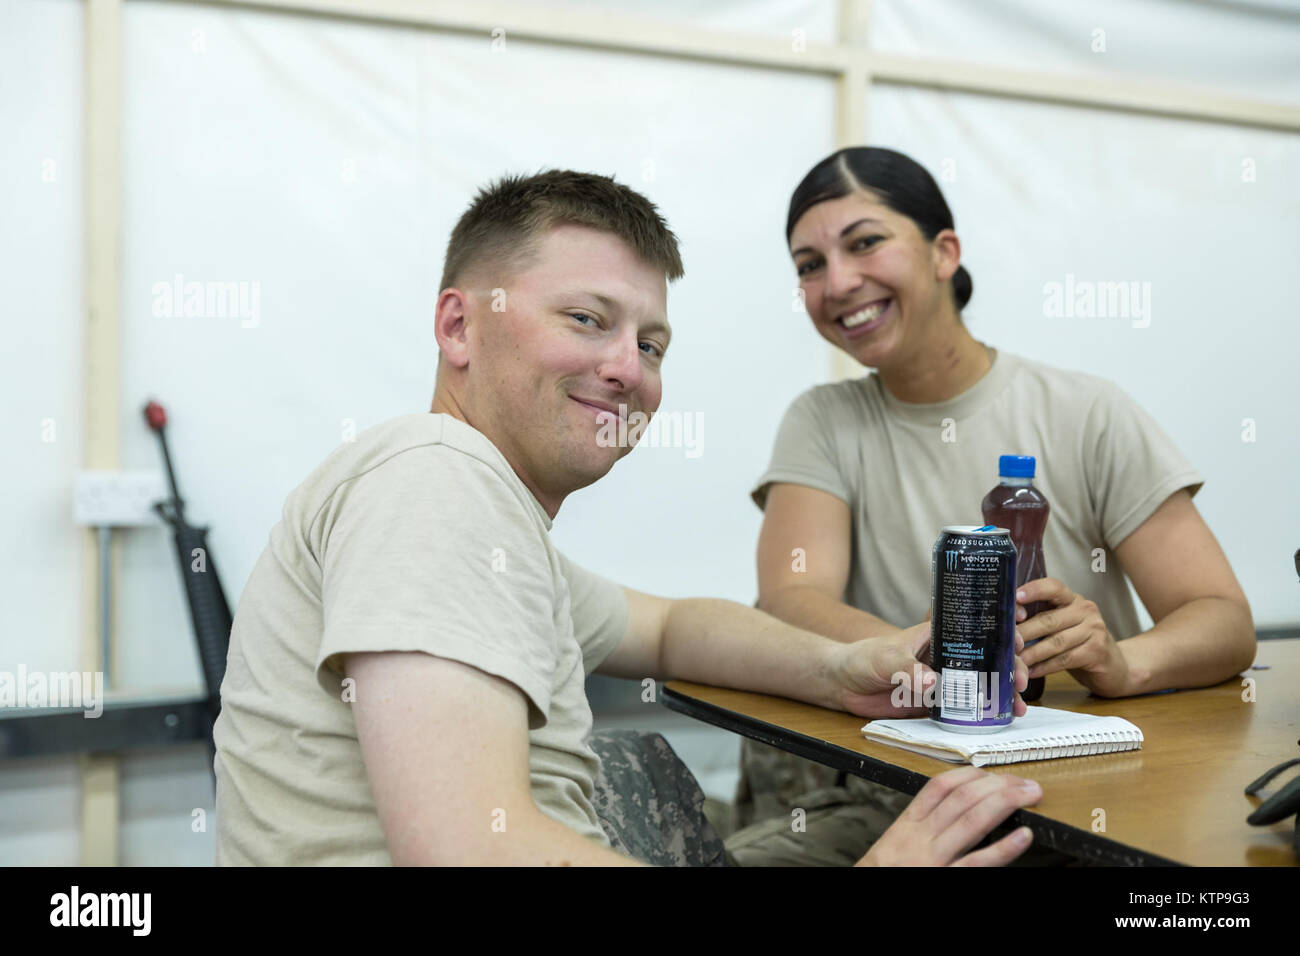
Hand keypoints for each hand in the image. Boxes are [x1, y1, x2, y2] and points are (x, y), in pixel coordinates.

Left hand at [829, 623, 1029, 718]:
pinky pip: (964, 707)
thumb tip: (932, 683)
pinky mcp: (935, 702)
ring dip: (1001, 693)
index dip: (1000, 633)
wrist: (843, 684)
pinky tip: (998, 720)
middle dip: (1009, 667)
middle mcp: (945, 656)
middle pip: (986, 658)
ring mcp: (942, 679)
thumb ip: (907, 669)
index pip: (975, 628)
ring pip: (980, 684)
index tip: (1019, 642)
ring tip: (1018, 706)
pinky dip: (982, 713)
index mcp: (937, 635)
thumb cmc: (863, 658)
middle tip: (1020, 682)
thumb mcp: (885, 659)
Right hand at [856, 767, 1041, 865]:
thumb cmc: (883, 875)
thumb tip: (955, 812)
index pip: (938, 788)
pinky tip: (1023, 836)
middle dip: (996, 786)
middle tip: (1023, 783)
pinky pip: (978, 863)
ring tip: (1028, 796)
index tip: (991, 772)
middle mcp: (919, 838)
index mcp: (906, 826)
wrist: (860, 896)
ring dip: (1004, 804)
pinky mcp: (945, 880)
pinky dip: (1003, 848)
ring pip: (971, 822)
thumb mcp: (893, 846)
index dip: (969, 776)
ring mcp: (933, 859)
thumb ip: (919, 829)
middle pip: (961, 800)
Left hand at [1016, 577, 1131, 696]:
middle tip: (1004, 642)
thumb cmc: (1078, 643)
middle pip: (1048, 619)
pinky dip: (1044, 667)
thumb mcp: (1061, 626)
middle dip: (1023, 632)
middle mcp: (1085, 610)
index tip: (1015, 596)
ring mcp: (1094, 630)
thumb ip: (1040, 620)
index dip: (1034, 590)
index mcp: (1072, 599)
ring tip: (1015, 661)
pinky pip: (1064, 659)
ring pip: (1055, 642)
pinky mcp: (1097, 651)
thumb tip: (1007, 624)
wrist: (1114, 666)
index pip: (1053, 587)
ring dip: (1031, 653)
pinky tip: (1031, 672)